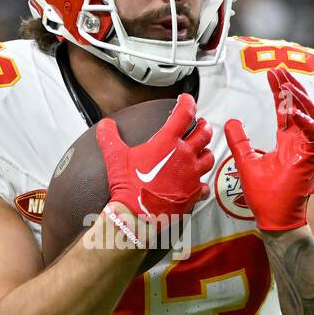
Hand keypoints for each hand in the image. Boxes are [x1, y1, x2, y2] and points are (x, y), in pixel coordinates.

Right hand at [95, 93, 212, 222]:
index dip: (187, 102)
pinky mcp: (193, 193)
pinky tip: (197, 184)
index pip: (184, 113)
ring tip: (200, 151)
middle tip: (199, 124)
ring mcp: (192, 175)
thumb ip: (109, 138)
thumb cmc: (128, 185)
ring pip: (208, 157)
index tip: (186, 99)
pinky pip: (204, 186)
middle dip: (202, 126)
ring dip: (205, 152)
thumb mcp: (115, 158)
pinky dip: (201, 183)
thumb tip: (104, 125)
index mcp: (168, 142)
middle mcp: (185, 155)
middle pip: (204, 133)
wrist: (137, 215)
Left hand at [224, 66, 313, 231]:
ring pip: (309, 116)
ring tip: (287, 82)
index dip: (279, 91)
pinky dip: (306, 123)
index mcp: (286, 141)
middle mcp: (299, 142)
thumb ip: (239, 142)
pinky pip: (313, 136)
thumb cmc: (264, 195)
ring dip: (299, 98)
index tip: (271, 74)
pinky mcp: (311, 160)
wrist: (273, 218)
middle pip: (299, 107)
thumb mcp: (245, 162)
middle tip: (278, 69)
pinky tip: (293, 111)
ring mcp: (307, 150)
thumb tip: (230, 121)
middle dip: (290, 87)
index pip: (285, 109)